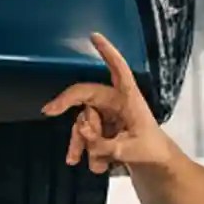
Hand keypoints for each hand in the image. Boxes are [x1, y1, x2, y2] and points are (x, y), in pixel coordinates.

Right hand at [41, 33, 173, 173]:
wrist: (155, 167)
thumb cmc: (151, 150)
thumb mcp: (131, 150)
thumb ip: (106, 144)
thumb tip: (83, 130)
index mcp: (129, 98)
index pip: (119, 70)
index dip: (107, 52)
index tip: (94, 36)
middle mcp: (115, 102)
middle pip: (86, 94)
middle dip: (66, 103)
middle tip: (48, 111)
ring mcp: (106, 115)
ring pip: (82, 120)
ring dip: (81, 142)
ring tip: (89, 163)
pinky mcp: (100, 129)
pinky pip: (83, 135)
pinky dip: (82, 149)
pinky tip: (83, 163)